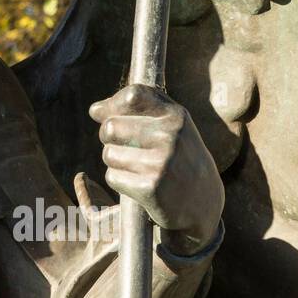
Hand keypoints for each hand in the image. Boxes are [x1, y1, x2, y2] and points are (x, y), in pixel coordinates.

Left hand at [89, 83, 223, 254]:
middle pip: (110, 127)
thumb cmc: (178, 156)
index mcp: (176, 116)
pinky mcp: (151, 188)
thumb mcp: (169, 126)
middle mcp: (170, 137)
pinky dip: (120, 181)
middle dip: (110, 138)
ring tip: (139, 168)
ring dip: (116, 162)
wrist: (202, 201)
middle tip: (129, 148)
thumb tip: (95, 110)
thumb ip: (135, 110)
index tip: (109, 115)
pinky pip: (112, 177)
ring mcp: (161, 163)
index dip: (112, 105)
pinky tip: (141, 183)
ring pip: (108, 154)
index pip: (131, 96)